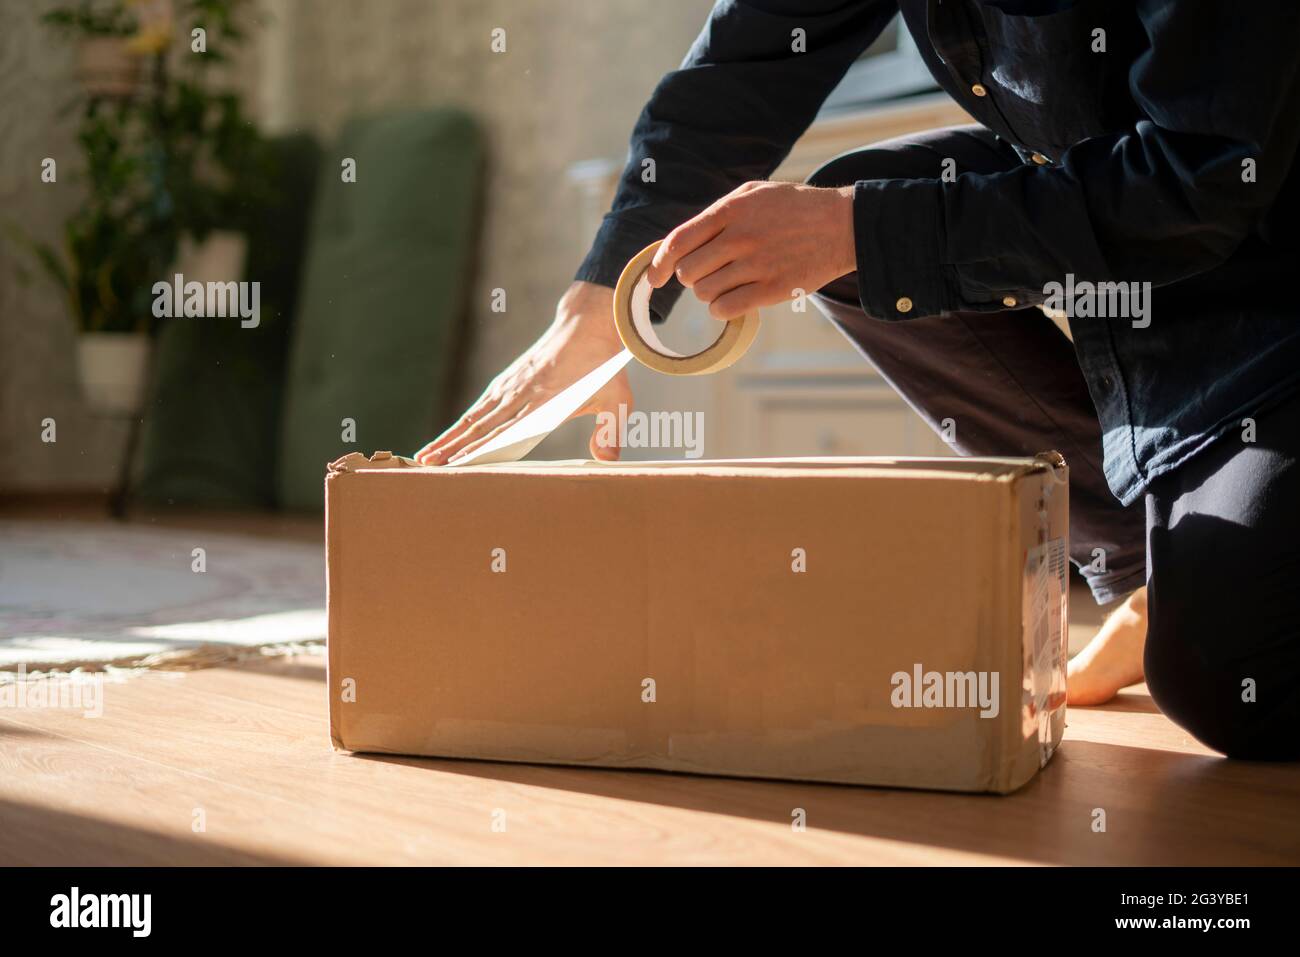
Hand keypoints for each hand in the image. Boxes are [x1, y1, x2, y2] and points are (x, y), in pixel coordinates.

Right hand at [415, 281, 630, 463]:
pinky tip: (448, 438)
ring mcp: (510, 386)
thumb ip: (611, 430)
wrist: (586, 324)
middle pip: (481, 426)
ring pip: (474, 417)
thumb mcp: (617, 398)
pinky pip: (480, 407)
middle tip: (426, 465)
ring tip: (425, 456)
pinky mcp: (507, 381)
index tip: (459, 462)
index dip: (482, 447)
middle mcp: (521, 393)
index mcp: (545, 399)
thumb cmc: (602, 366)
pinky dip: (462, 424)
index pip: (507, 429)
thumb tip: (605, 461)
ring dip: (449, 437)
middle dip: (453, 448)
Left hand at [645, 180, 856, 319]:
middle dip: (692, 277)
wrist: (842, 224)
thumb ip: (717, 213)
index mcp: (731, 211)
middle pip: (688, 272)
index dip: (660, 264)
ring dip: (709, 293)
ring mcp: (756, 265)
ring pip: (704, 293)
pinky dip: (722, 309)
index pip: (678, 241)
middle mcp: (740, 238)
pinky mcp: (772, 289)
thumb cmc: (792, 208)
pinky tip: (733, 300)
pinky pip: (726, 308)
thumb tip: (680, 242)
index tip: (655, 279)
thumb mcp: (753, 194)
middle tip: (711, 272)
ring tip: (729, 282)